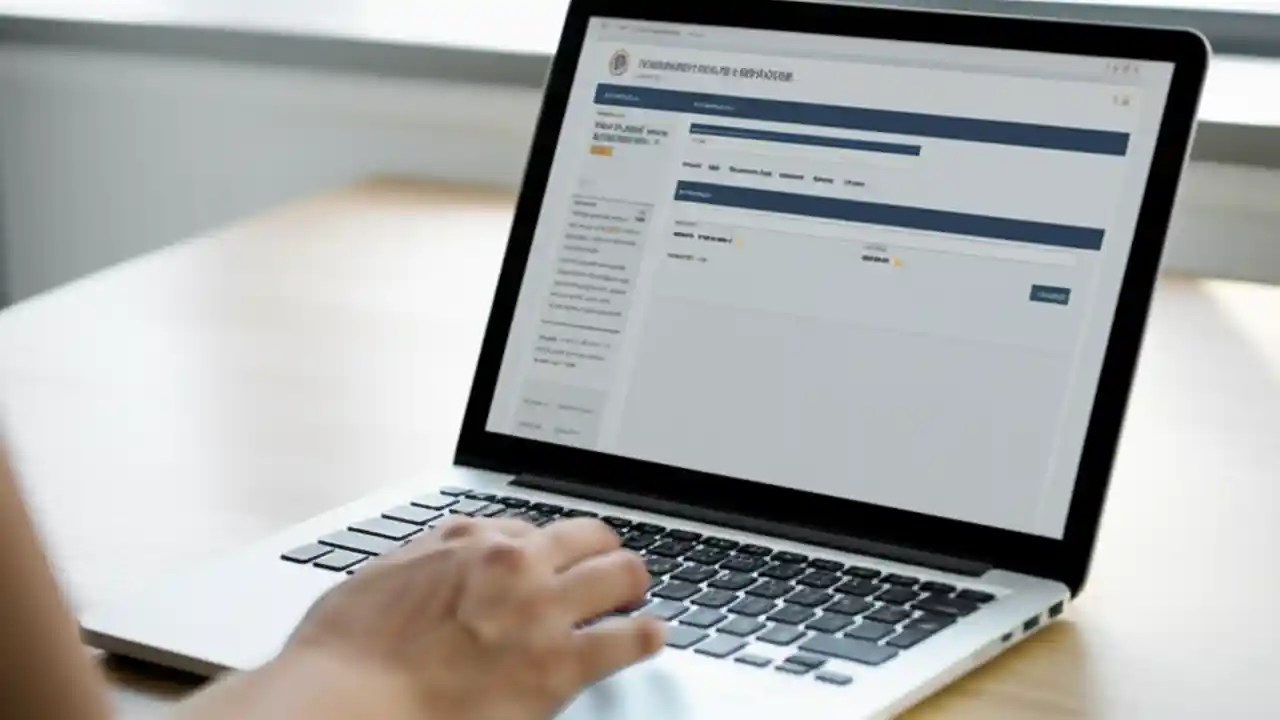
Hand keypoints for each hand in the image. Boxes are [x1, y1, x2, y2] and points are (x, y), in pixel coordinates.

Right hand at [280, 516, 664, 719]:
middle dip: (602, 552)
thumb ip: (432, 558)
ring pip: (622, 576)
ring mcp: (543, 612)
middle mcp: (516, 566)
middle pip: (590, 539)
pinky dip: (648, 636)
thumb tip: (453, 553)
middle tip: (608, 570)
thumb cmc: (347, 652)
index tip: (549, 562)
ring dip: (631, 584)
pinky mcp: (561, 666)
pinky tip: (652, 637)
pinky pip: (630, 640)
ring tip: (634, 598)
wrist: (346, 705)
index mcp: (471, 542)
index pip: (532, 529)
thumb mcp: (383, 576)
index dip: (544, 550)